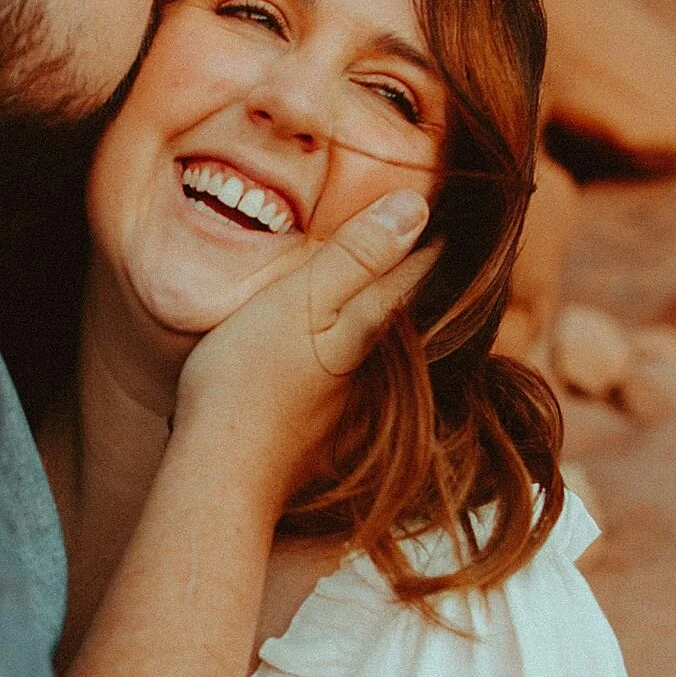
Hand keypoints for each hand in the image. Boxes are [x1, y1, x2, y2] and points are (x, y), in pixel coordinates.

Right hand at [173, 189, 434, 511]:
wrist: (224, 472)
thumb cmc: (250, 379)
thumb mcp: (300, 301)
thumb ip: (355, 255)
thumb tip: (416, 206)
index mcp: (375, 322)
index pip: (420, 266)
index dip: (433, 233)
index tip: (451, 204)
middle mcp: (381, 363)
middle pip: (411, 306)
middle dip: (420, 272)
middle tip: (434, 232)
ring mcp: (360, 401)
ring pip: (390, 344)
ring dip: (394, 314)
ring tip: (398, 280)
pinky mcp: (334, 430)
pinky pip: (364, 379)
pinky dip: (367, 358)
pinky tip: (348, 350)